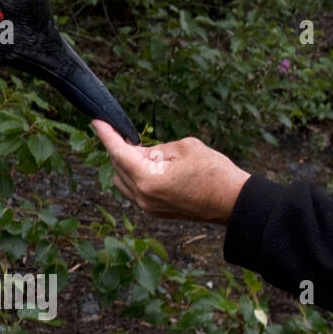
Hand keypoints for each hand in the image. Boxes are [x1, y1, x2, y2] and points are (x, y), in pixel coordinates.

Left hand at [90, 120, 251, 224]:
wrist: (235, 202)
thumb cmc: (215, 173)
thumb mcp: (184, 148)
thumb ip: (156, 149)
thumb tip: (140, 151)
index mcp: (149, 179)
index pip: (118, 153)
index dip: (106, 135)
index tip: (97, 122)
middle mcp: (143, 196)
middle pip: (117, 167)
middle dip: (118, 148)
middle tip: (123, 133)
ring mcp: (148, 207)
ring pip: (123, 181)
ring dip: (125, 164)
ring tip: (140, 150)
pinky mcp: (155, 211)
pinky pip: (134, 191)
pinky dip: (134, 176)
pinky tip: (147, 165)